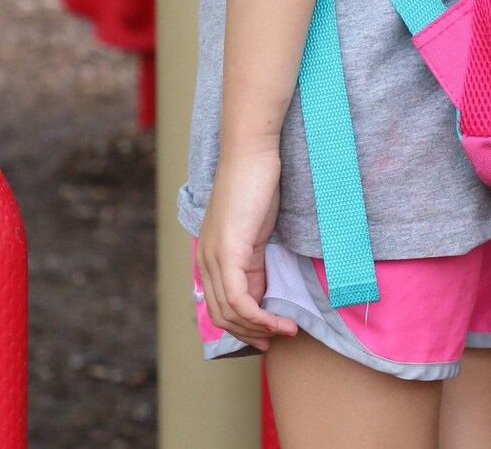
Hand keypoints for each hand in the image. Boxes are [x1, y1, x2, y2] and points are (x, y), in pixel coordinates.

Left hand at [195, 146, 297, 348]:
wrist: (251, 154)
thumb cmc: (255, 185)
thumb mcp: (253, 233)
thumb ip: (251, 263)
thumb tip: (260, 295)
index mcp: (208, 257)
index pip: (219, 307)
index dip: (243, 327)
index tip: (268, 333)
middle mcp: (205, 261)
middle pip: (222, 317)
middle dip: (251, 333)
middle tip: (279, 336)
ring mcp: (214, 259)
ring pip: (230, 314)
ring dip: (260, 329)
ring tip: (286, 329)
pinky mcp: (228, 254)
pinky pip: (239, 302)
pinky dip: (260, 318)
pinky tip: (279, 321)